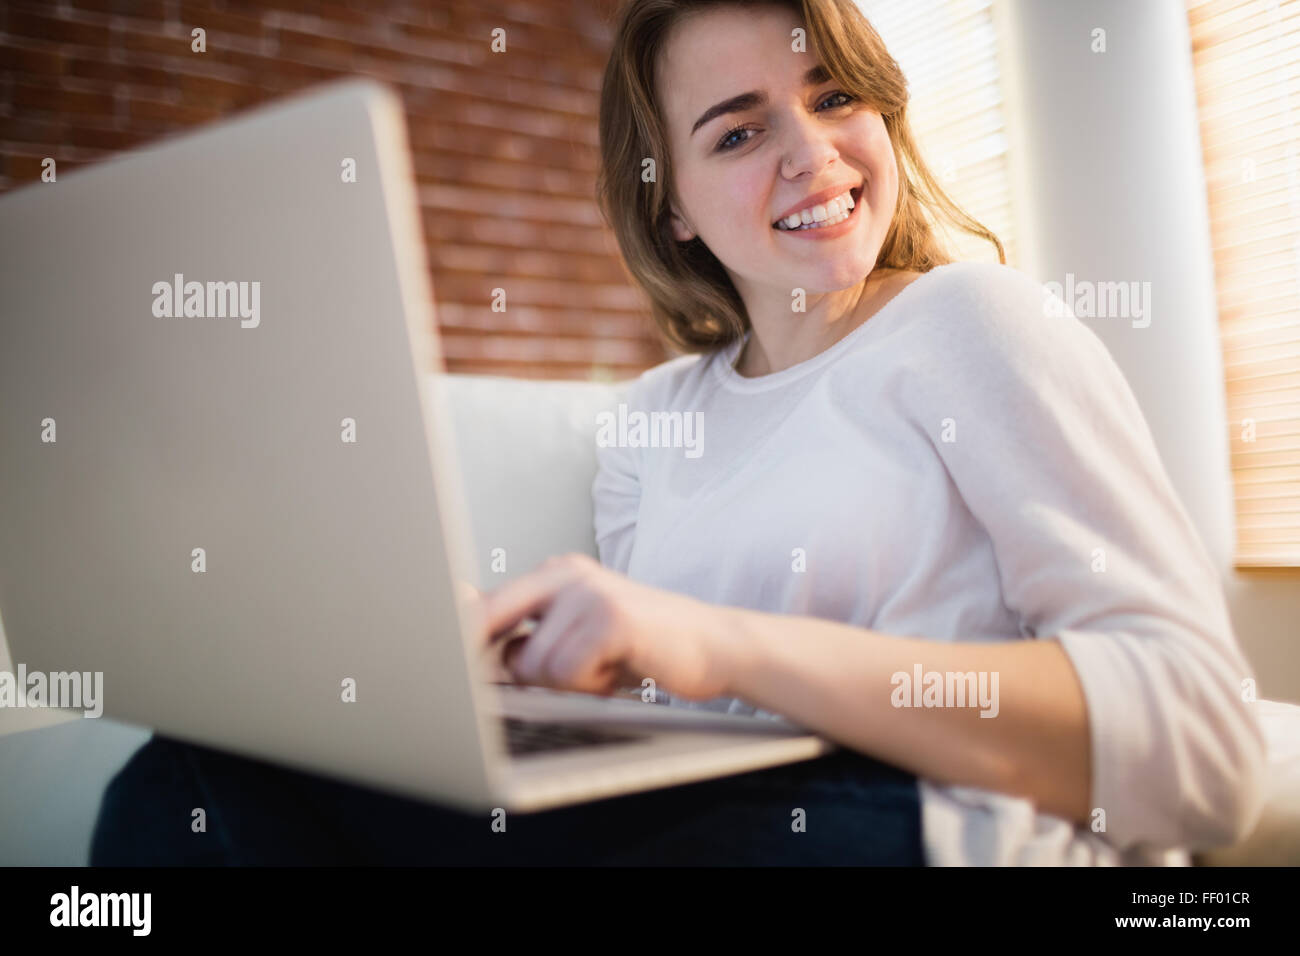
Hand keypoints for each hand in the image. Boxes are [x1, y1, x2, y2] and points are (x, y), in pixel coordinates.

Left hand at [478, 553, 743, 700]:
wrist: (715, 646)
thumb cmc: (644, 647)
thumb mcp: (580, 635)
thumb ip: (527, 635)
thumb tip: (464, 637)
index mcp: (554, 573)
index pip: (484, 605)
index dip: (463, 639)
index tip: (448, 658)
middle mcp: (565, 573)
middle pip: (488, 620)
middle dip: (495, 659)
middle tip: (544, 674)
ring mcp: (588, 591)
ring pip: (531, 664)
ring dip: (566, 681)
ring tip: (603, 666)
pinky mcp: (610, 617)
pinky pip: (565, 671)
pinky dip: (591, 684)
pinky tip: (619, 668)